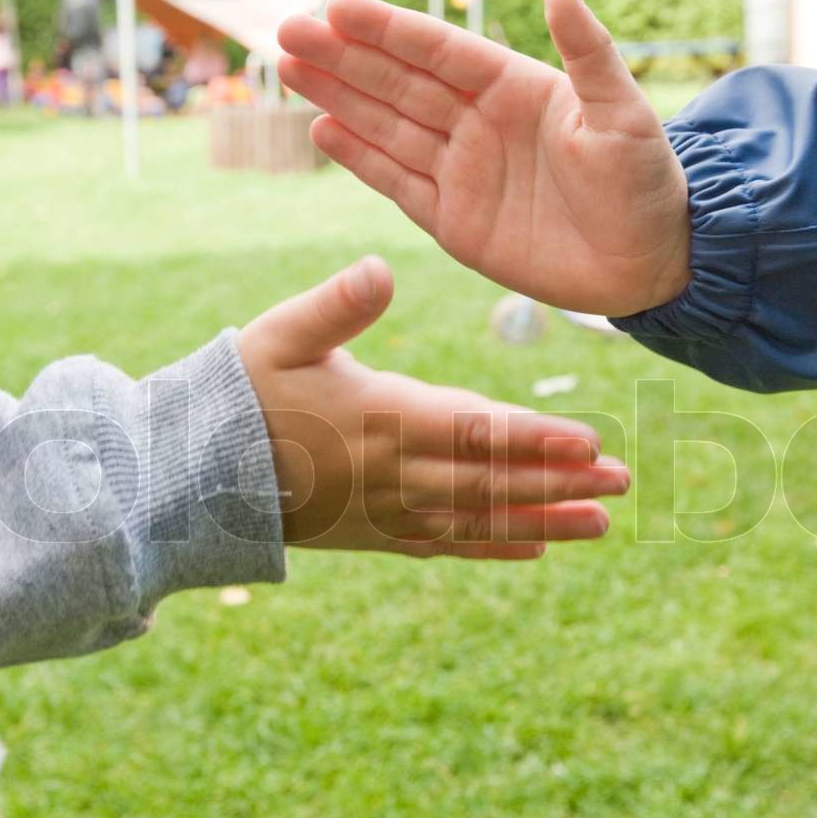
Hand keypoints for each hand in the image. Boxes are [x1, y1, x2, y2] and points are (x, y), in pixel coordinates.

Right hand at [238, 256, 628, 557]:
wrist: (193, 473)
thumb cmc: (240, 391)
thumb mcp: (280, 334)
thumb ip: (335, 306)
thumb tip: (380, 267)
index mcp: (382, 418)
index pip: (475, 432)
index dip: (534, 440)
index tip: (590, 444)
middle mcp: (396, 474)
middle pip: (493, 480)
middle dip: (561, 482)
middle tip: (624, 483)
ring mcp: (388, 511)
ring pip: (481, 519)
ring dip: (544, 521)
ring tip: (601, 525)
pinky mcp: (376, 536)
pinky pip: (446, 544)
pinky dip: (492, 546)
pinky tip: (535, 550)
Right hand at [276, 0, 690, 317]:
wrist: (650, 266)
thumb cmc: (647, 184)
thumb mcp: (623, 113)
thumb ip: (587, 52)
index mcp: (515, 87)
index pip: (439, 51)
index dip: (388, 30)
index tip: (337, 7)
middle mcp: (480, 123)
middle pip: (398, 83)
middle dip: (343, 58)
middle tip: (288, 30)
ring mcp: (463, 171)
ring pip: (387, 127)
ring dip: (338, 98)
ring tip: (289, 69)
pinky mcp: (454, 221)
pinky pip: (397, 182)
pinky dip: (361, 158)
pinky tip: (322, 130)